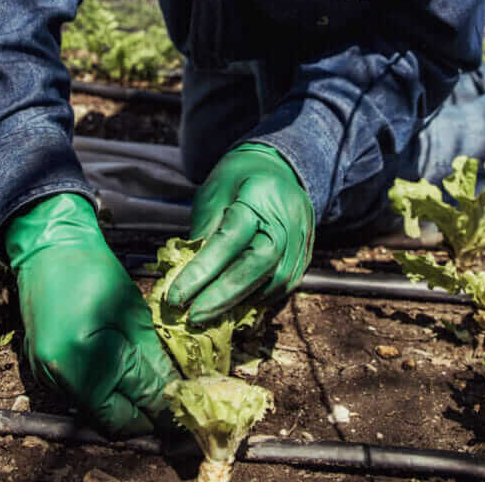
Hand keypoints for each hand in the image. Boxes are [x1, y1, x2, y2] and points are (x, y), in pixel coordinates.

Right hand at [4, 193, 177, 435]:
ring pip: (96, 413)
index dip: (164, 409)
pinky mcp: (42, 372)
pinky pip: (80, 397)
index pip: (135, 406)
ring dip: (123, 405)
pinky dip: (103, 392)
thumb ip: (153, 358)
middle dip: (144, 414)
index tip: (184, 403)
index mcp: (85, 360)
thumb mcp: (133, 313)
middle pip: (113, 421)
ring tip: (147, 382)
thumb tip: (176, 391)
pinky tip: (120, 372)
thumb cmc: (93, 273)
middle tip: (169, 398)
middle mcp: (60, 378)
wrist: (50, 251)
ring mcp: (47, 378)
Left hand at [165, 143, 314, 325]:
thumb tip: (187, 277)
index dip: (202, 271)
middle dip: (223, 296)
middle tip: (193, 315)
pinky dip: (258, 298)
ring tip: (210, 313)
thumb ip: (203, 234)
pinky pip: (284, 285)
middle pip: (259, 265)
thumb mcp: (212, 195)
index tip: (177, 296)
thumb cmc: (238, 179)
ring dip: (240, 302)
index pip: (230, 239)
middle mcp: (287, 217)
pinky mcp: (307, 253)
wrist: (276, 168)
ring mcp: (302, 237)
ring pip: (275, 282)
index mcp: (259, 195)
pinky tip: (235, 304)